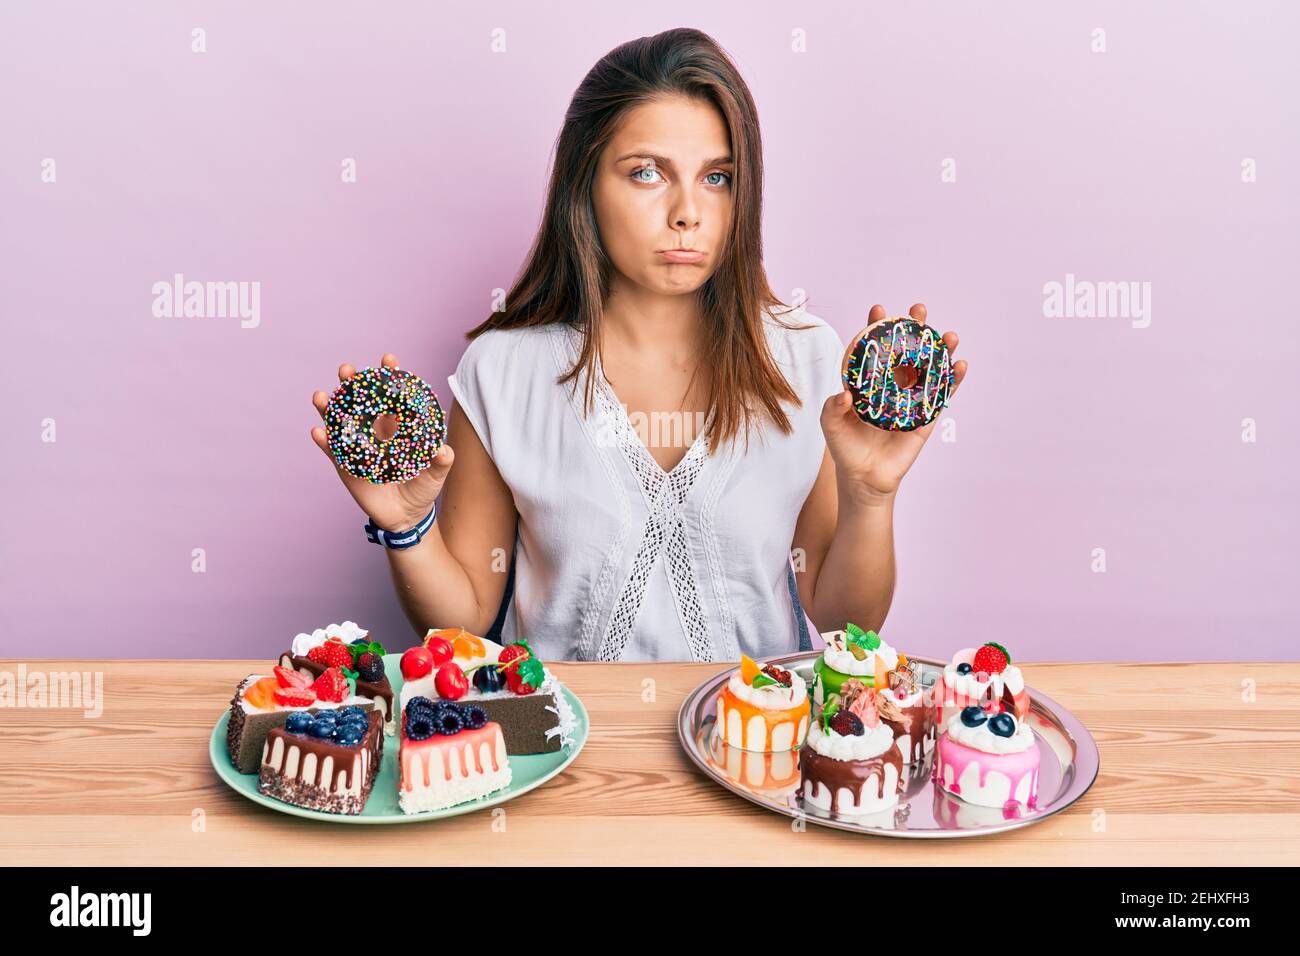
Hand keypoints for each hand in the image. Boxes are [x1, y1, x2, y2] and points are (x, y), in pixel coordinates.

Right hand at [310, 352, 454, 531]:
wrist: (406, 515)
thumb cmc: (423, 487)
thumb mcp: (436, 473)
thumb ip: (441, 461)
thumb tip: (443, 450)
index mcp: (396, 425)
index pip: (392, 394)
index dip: (389, 375)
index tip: (388, 360)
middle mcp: (374, 430)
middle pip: (359, 400)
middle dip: (351, 382)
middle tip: (347, 370)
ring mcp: (357, 445)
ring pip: (340, 421)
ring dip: (329, 406)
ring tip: (322, 396)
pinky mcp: (345, 465)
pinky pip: (332, 451)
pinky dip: (324, 441)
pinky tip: (318, 431)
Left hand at [820, 303, 967, 502]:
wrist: (864, 477)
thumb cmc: (845, 447)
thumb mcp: (831, 425)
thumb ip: (832, 407)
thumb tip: (845, 394)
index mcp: (869, 381)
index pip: (873, 349)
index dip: (876, 328)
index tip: (879, 309)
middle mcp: (892, 385)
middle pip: (906, 351)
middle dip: (914, 329)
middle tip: (918, 310)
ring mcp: (912, 399)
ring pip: (929, 368)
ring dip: (941, 350)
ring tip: (948, 334)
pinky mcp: (926, 417)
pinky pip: (942, 395)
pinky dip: (952, 379)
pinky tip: (960, 365)